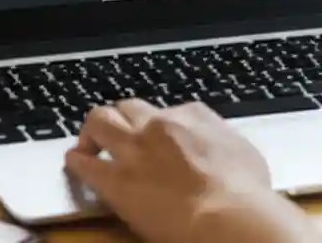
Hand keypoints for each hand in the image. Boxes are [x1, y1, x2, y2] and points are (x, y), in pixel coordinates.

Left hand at [65, 100, 321, 242]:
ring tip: (89, 143)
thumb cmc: (245, 191)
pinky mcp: (116, 180)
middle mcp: (160, 123)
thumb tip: (220, 149)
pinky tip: (75, 162)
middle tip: (119, 133)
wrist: (227, 214)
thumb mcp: (244, 153)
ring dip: (93, 131)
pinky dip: (78, 160)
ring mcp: (135, 149)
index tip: (161, 138)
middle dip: (122, 118)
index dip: (161, 125)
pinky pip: (84, 162)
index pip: (169, 110)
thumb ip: (221, 142)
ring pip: (100, 121)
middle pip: (129, 107)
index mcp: (193, 115)